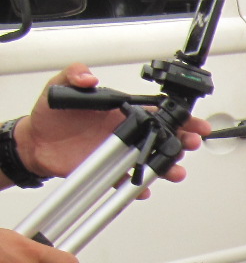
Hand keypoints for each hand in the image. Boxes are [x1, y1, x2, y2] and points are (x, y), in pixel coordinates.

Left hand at [9, 65, 210, 195]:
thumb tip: (88, 76)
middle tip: (190, 143)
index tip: (193, 122)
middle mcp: (125, 133)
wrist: (35, 143)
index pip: (157, 112)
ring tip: (175, 170)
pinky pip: (129, 181)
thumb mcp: (60, 86)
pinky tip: (143, 188)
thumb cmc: (51, 115)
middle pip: (163, 138)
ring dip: (167, 167)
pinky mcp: (110, 170)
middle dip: (183, 141)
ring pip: (152, 161)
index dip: (179, 117)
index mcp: (121, 112)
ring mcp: (120, 153)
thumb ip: (74, 75)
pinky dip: (138, 187)